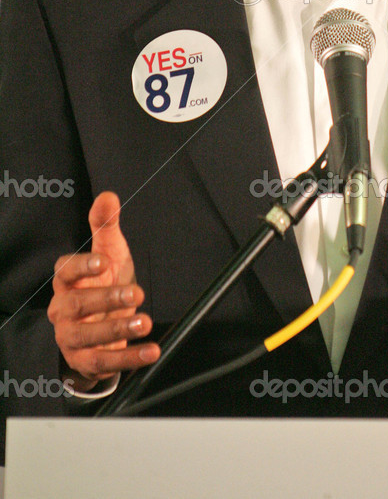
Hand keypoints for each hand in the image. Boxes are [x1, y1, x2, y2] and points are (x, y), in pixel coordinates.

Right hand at [48, 191, 159, 389]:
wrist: (102, 326)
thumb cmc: (104, 283)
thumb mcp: (109, 252)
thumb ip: (106, 226)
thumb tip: (108, 196)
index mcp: (67, 282)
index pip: (65, 271)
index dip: (82, 266)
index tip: (104, 261)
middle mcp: (63, 310)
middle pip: (75, 306)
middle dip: (105, 299)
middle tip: (137, 294)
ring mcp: (71, 338)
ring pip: (86, 337)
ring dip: (117, 331)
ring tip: (146, 322)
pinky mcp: (85, 362)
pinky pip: (104, 363)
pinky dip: (128, 359)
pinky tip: (151, 351)